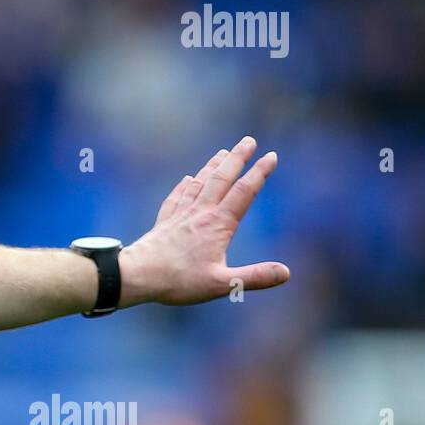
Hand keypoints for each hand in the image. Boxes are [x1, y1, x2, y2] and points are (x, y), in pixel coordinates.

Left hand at [117, 136, 290, 306]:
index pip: (244, 192)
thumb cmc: (179, 281)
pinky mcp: (164, 222)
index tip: (272, 155)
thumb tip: (286, 273)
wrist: (137, 275)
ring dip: (213, 167)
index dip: (260, 172)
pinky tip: (188, 180)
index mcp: (218, 224)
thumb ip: (255, 277)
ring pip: (199, 183)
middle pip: (222, 178)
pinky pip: (177, 197)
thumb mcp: (222, 284)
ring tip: (222, 152)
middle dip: (237, 158)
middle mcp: (200, 213)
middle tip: (249, 140)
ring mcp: (180, 215)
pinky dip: (185, 186)